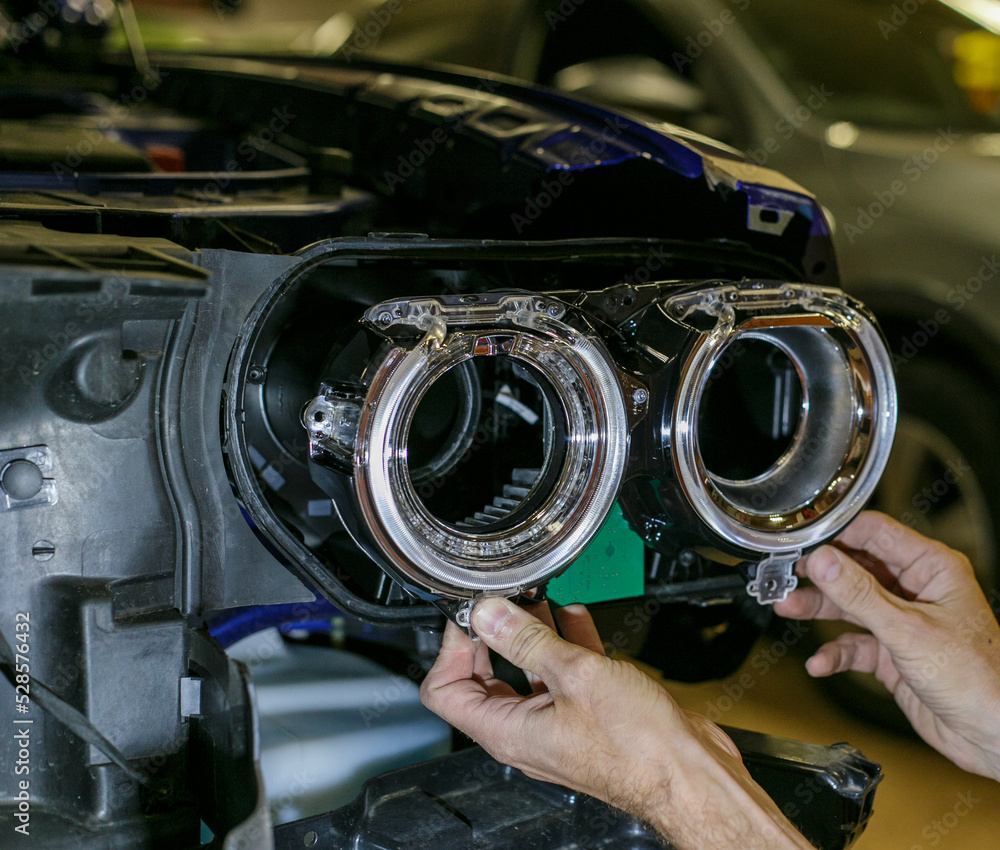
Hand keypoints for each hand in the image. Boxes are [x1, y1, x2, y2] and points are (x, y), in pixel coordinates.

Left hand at [420, 598, 810, 848]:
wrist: (692, 774)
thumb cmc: (640, 747)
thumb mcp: (576, 676)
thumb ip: (527, 640)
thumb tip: (487, 614)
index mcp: (508, 731)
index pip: (444, 690)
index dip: (451, 646)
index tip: (470, 614)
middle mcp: (526, 731)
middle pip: (483, 677)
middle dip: (491, 632)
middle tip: (501, 600)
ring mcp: (557, 723)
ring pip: (527, 670)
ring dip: (529, 632)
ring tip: (534, 597)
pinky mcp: (587, 714)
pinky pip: (564, 674)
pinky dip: (565, 643)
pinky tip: (575, 617)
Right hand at [774, 511, 999, 780]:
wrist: (995, 736)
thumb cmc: (979, 678)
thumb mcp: (907, 630)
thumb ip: (859, 594)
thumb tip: (822, 560)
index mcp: (931, 568)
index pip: (874, 533)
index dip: (835, 534)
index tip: (800, 538)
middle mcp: (915, 590)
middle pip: (855, 568)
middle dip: (819, 574)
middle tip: (784, 573)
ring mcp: (903, 622)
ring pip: (849, 605)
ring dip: (818, 609)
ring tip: (787, 607)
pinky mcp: (894, 654)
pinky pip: (854, 644)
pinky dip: (835, 653)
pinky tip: (820, 663)